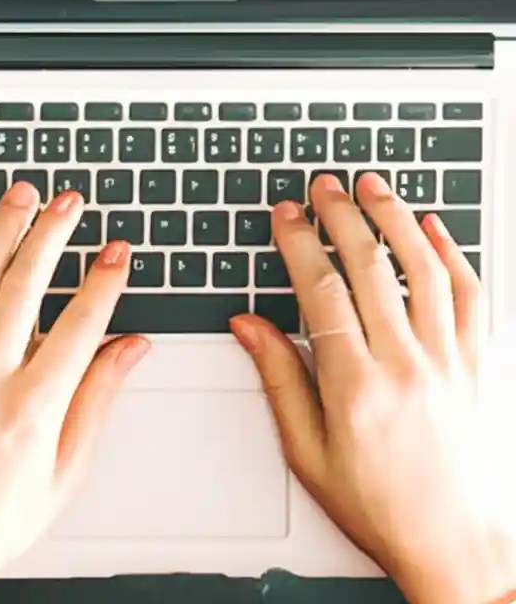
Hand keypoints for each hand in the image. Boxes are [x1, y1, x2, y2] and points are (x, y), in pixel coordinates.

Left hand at [0, 183, 149, 603]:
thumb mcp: (65, 472)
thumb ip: (97, 401)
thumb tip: (129, 348)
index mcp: (33, 407)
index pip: (80, 323)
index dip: (104, 279)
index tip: (117, 251)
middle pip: (24, 286)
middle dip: (53, 233)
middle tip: (71, 202)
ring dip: (1, 232)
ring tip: (22, 198)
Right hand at [231, 173, 515, 603]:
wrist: (451, 540)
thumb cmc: (377, 504)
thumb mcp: (306, 451)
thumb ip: (278, 380)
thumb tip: (249, 327)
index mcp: (356, 387)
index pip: (322, 292)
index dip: (300, 244)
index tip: (286, 216)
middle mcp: (407, 366)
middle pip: (372, 268)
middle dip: (342, 217)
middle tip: (323, 186)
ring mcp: (449, 362)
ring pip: (425, 270)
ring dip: (397, 220)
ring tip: (374, 187)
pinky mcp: (477, 366)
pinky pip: (471, 296)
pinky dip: (453, 255)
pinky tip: (434, 228)